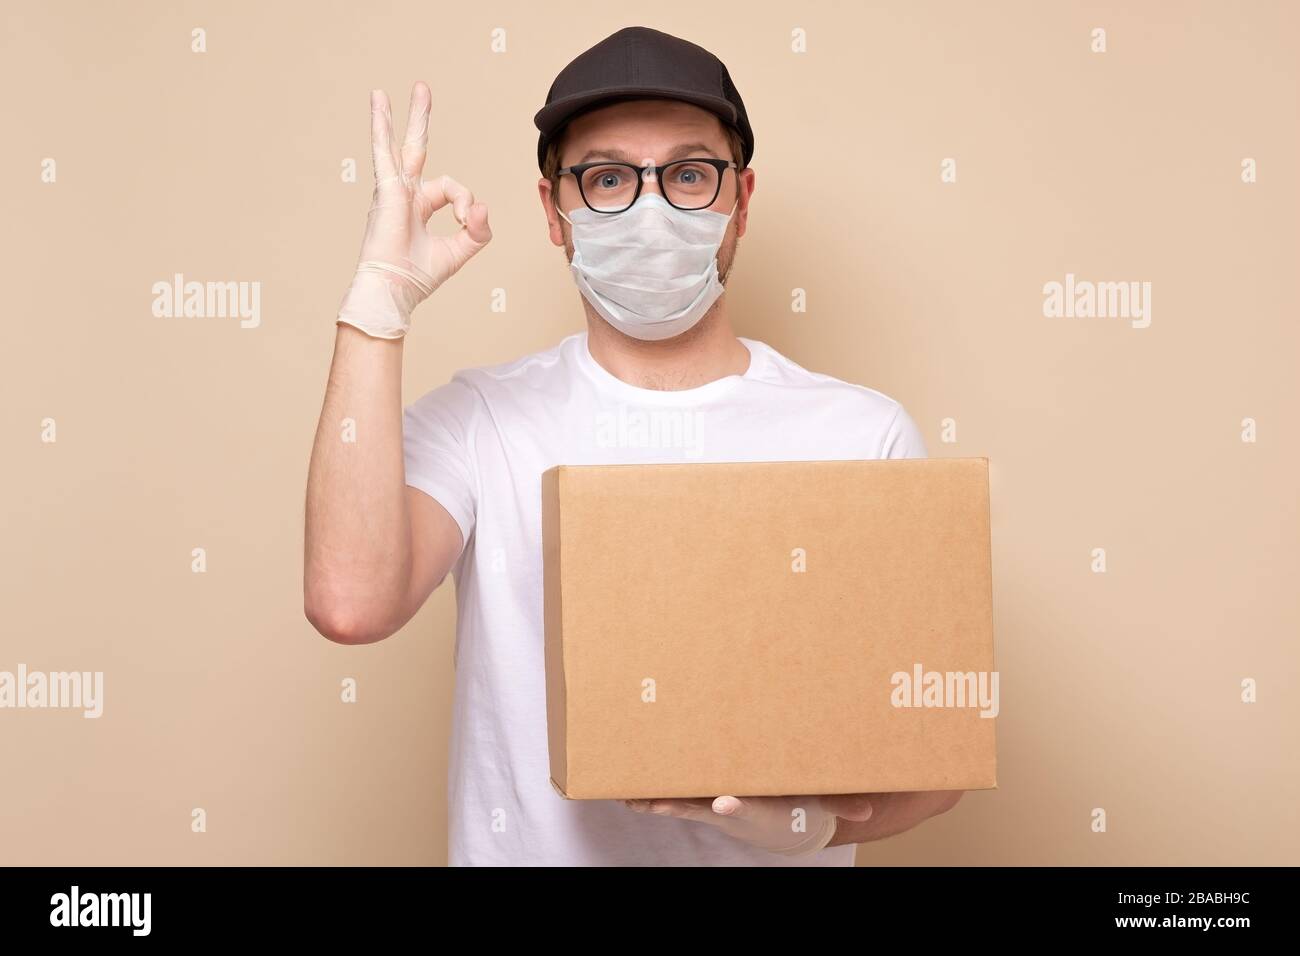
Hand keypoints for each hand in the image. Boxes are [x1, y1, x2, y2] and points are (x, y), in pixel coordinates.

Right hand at [336, 81, 491, 338]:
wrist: (395, 289)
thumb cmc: (418, 276)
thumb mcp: (460, 250)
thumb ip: (478, 229)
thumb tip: (481, 205)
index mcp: (418, 207)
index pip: (450, 189)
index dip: (465, 202)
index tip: (467, 219)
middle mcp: (403, 195)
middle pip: (414, 150)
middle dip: (419, 120)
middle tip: (422, 89)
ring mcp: (392, 191)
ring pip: (397, 146)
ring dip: (395, 117)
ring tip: (392, 90)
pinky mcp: (386, 190)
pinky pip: (384, 153)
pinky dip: (382, 129)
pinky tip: (379, 103)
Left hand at [624, 793, 875, 856]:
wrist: (777, 826)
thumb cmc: (797, 805)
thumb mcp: (821, 803)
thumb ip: (841, 802)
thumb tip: (868, 808)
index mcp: (758, 807)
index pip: (747, 807)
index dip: (736, 806)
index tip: (726, 803)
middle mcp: (729, 808)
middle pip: (702, 808)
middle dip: (679, 806)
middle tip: (657, 804)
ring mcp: (710, 807)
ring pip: (679, 805)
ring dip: (654, 802)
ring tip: (628, 797)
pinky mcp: (699, 803)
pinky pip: (672, 800)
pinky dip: (650, 798)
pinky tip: (626, 794)